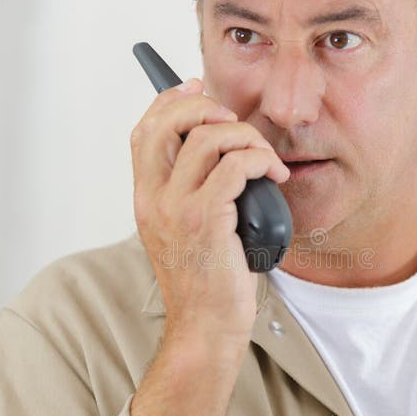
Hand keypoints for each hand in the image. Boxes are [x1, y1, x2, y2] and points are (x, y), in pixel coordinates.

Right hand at [130, 78, 290, 346]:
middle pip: (166, 122)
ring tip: (264, 158)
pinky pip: (234, 166)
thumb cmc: (205, 283)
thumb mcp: (186, 232)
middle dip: (204, 106)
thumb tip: (222, 156)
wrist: (205, 327)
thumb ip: (191, 194)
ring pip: (207, 138)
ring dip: (245, 137)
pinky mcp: (206, 220)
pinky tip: (272, 174)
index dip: (169, 101)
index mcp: (146, 198)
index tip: (195, 88)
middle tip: (234, 119)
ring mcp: (177, 208)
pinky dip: (259, 160)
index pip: (144, 131)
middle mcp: (154, 198)